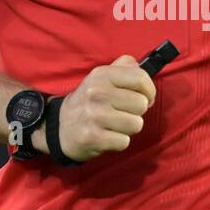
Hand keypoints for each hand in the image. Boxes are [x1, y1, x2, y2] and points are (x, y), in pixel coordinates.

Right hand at [37, 55, 156, 161]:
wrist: (60, 127)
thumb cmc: (89, 102)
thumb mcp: (101, 77)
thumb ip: (123, 67)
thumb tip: (142, 69)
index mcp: (101, 75)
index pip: (140, 78)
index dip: (149, 90)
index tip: (145, 98)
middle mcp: (97, 93)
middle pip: (141, 104)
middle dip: (136, 112)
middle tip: (122, 112)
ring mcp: (94, 116)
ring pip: (136, 124)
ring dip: (129, 128)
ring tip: (115, 125)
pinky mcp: (93, 137)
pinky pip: (124, 141)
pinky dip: (119, 142)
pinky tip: (108, 136)